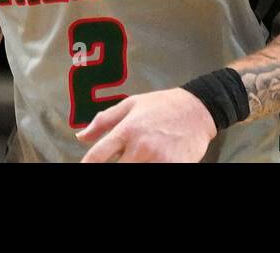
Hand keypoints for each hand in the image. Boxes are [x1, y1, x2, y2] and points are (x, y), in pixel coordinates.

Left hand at [76, 88, 217, 162]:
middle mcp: (140, 147)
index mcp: (126, 130)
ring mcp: (158, 160)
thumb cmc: (162, 105)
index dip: (87, 166)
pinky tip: (151, 161)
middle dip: (113, 168)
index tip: (84, 168)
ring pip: (135, 173)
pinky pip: (156, 174)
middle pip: (115, 170)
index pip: (97, 157)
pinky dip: (150, 170)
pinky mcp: (174, 167)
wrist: (198, 109)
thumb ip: (103, 121)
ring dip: (132, 168)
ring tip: (136, 159)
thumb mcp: (130, 104)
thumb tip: (81, 136)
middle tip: (121, 159)